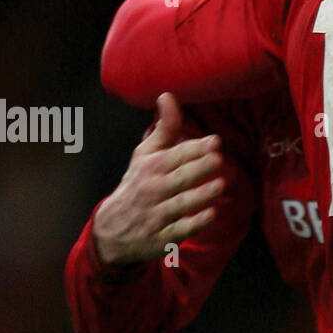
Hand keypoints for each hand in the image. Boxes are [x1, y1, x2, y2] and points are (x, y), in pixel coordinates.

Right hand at [92, 93, 223, 265]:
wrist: (112, 229)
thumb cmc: (137, 184)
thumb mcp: (145, 155)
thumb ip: (164, 128)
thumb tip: (168, 95)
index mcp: (150, 167)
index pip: (174, 156)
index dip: (194, 149)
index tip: (215, 142)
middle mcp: (152, 190)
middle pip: (178, 178)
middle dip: (198, 169)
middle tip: (218, 159)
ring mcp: (157, 215)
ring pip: (180, 204)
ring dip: (200, 195)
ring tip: (220, 184)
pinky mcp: (163, 237)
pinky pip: (180, 230)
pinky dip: (195, 223)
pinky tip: (211, 215)